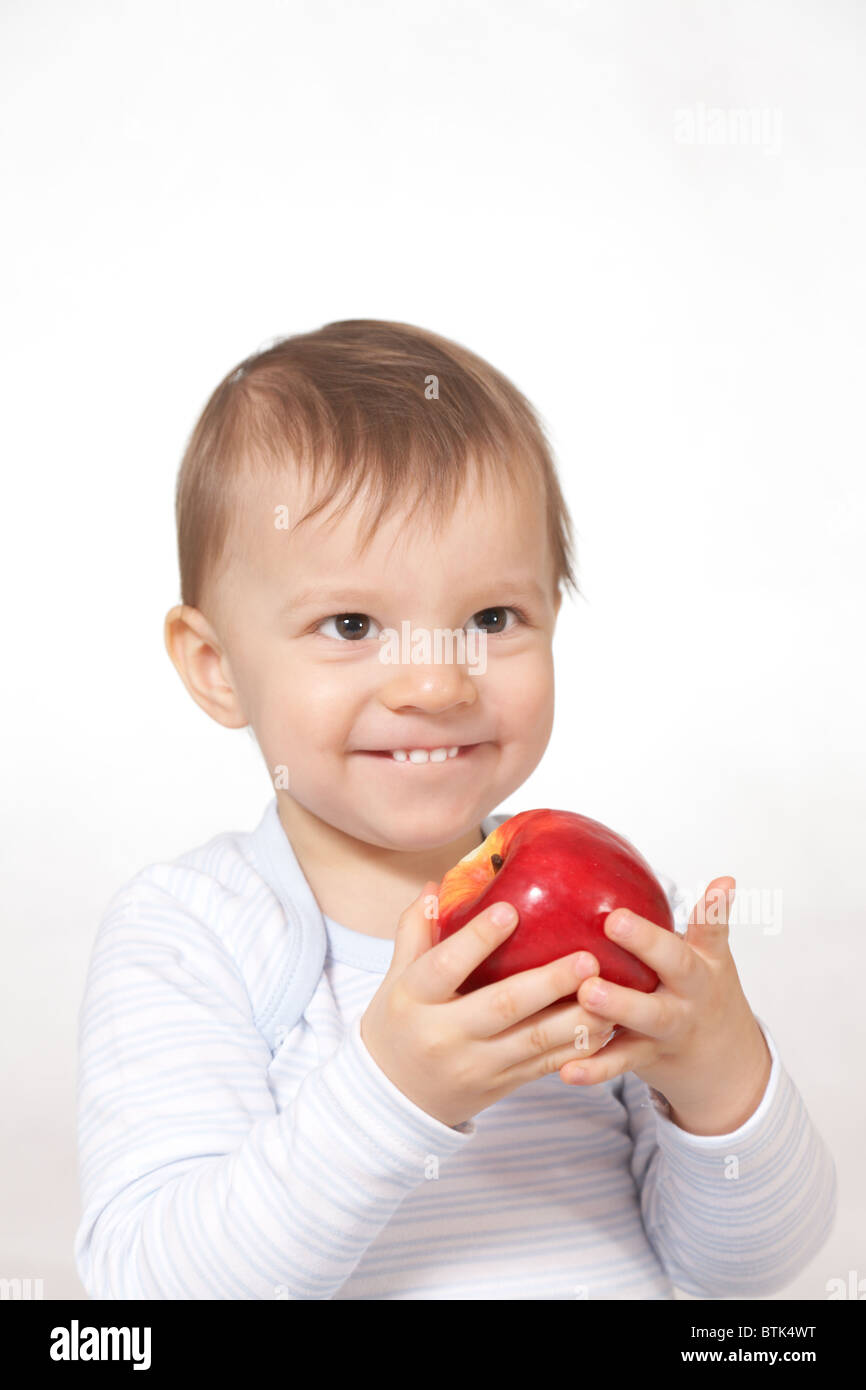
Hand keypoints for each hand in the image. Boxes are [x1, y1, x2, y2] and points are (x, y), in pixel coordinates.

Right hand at [360, 882, 616, 1128]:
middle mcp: (444, 1034)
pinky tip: (606, 1026)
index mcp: (414, 999)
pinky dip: (577, 1048)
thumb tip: (437, 885)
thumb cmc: (397, 1025)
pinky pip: (545, 1066)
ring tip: (610, 992)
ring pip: (534, 1042)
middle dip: (548, 983)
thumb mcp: (396, 978)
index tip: (511, 910)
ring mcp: (476, 1065)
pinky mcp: (501, 1086)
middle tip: (587, 958)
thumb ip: (416, 931)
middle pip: (502, 1006)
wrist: (392, 1099)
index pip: (445, 966)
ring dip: (576, 1018)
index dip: (477, 939)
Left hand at [559, 878, 772, 1135]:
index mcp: (703, 961)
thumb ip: (703, 921)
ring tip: (587, 994)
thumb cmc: (701, 993)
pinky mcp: (648, 1058)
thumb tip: (710, 875)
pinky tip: (567, 1068)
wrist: (724, 1067)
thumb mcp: (709, 957)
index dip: (715, 908)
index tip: (720, 886)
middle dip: (647, 944)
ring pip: (646, 1017)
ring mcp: (671, 1028)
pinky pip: (619, 1062)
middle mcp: (691, 992)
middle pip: (676, 967)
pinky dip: (593, 1067)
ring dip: (617, 1006)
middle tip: (614, 921)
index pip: (711, 930)